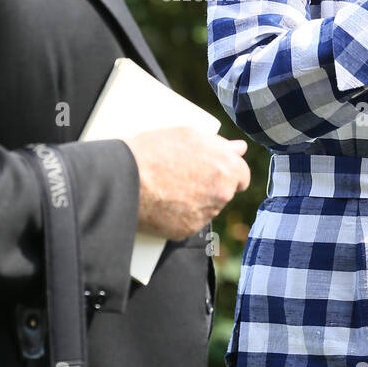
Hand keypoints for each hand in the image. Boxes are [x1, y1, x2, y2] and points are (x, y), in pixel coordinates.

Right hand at [123, 126, 250, 239]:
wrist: (125, 179)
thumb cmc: (155, 150)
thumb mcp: (189, 135)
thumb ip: (219, 144)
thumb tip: (240, 149)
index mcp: (227, 168)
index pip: (242, 176)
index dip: (228, 172)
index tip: (215, 171)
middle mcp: (222, 194)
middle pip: (224, 193)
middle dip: (211, 186)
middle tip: (185, 177)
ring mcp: (205, 215)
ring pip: (207, 209)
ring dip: (196, 202)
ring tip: (169, 188)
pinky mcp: (186, 231)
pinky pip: (188, 223)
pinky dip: (180, 216)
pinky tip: (164, 203)